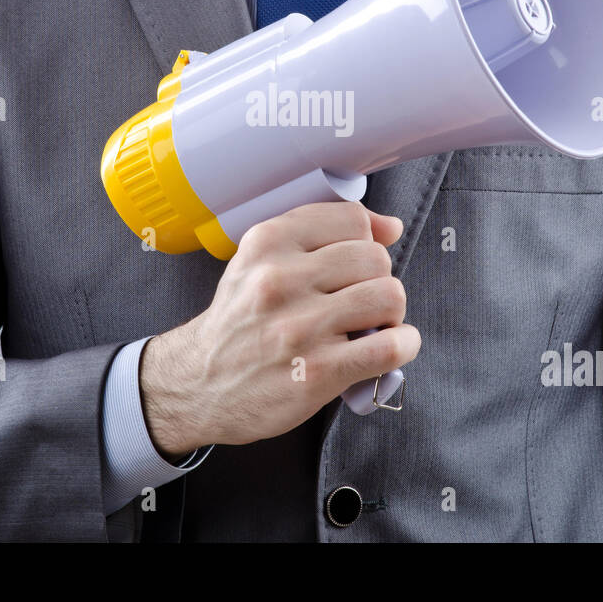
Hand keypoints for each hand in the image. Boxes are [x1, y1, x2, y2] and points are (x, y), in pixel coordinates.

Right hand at [139, 201, 419, 457]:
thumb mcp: (261, 260)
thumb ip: (322, 235)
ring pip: (388, 296)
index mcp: (268, 242)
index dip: (365, 242)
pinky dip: (403, 345)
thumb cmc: (241, 320)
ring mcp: (299, 327)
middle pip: (375, 258)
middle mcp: (280, 279)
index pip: (353, 218)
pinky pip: (390, 347)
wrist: (199, 383)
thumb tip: (391, 227)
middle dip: (378, 280)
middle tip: (360, 303)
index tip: (354, 266)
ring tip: (371, 326)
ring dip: (391, 314)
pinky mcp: (317, 372)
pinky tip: (389, 348)